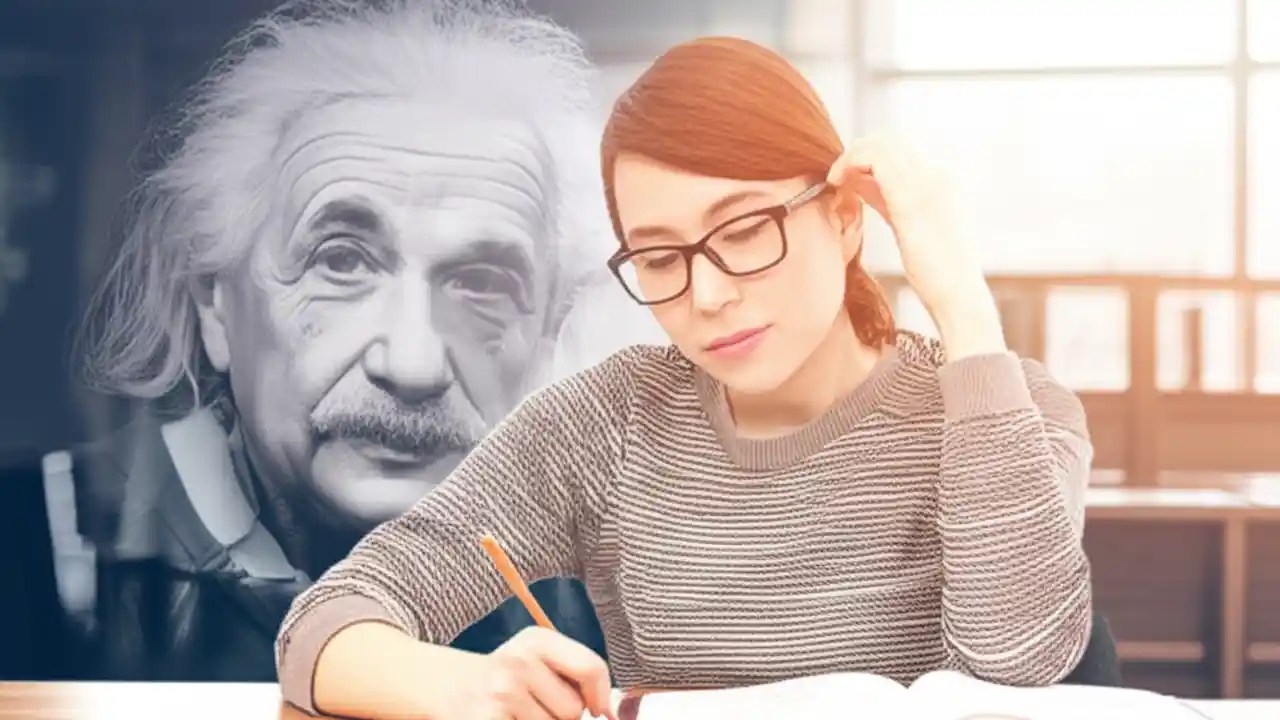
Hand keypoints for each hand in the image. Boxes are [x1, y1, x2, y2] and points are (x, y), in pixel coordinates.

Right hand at [451, 627, 615, 719]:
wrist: (442, 685)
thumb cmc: (503, 678)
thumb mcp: (536, 660)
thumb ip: (576, 676)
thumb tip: (614, 712)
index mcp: (537, 640)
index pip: (591, 668)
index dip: (602, 697)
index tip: (597, 709)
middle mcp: (518, 661)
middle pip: (573, 709)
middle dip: (562, 717)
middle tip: (535, 708)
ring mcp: (500, 694)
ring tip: (517, 714)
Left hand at [827, 136, 1005, 357]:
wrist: (960, 297)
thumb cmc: (936, 273)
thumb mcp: (910, 227)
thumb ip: (888, 200)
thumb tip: (861, 182)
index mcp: (943, 180)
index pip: (900, 150)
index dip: (868, 158)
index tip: (848, 179)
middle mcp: (938, 174)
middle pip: (889, 139)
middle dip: (857, 152)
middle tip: (837, 177)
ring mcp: (927, 182)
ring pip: (879, 141)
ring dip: (850, 155)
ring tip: (835, 179)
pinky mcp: (911, 197)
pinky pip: (873, 157)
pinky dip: (849, 162)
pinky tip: (838, 183)